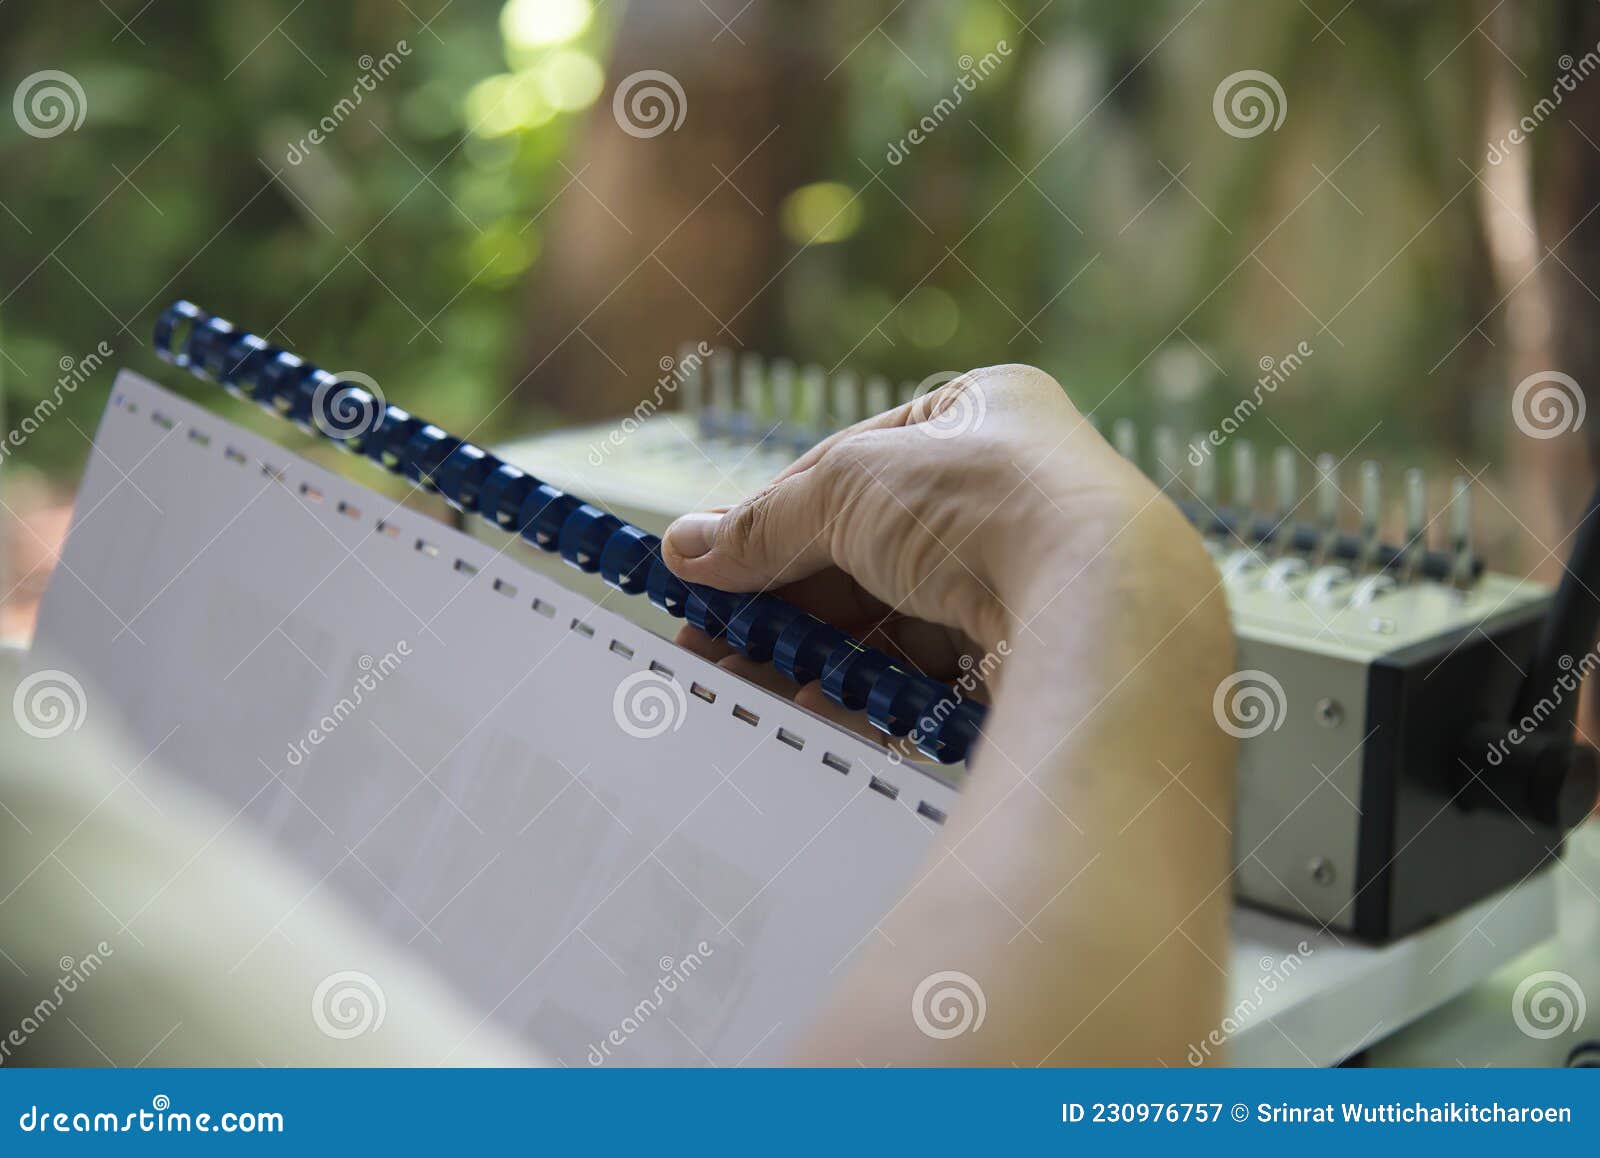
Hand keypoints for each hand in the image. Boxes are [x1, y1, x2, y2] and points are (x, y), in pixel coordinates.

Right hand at [665, 364, 1237, 1064]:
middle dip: (783, 601)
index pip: (852, 468)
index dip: (773, 520)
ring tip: (740, 687)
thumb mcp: (848, 489)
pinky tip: (809, 710)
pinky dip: (866, 691)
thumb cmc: (986, 505)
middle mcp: (1011, 493)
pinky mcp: (1031, 655)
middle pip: (868, 552)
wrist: (1102, 605)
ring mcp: (1026, 577)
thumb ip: (766, 523)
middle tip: (711, 644)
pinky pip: (930, 674)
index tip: (710, 569)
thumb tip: (685, 547)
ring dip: (812, 653)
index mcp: (982, 416)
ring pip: (894, 620)